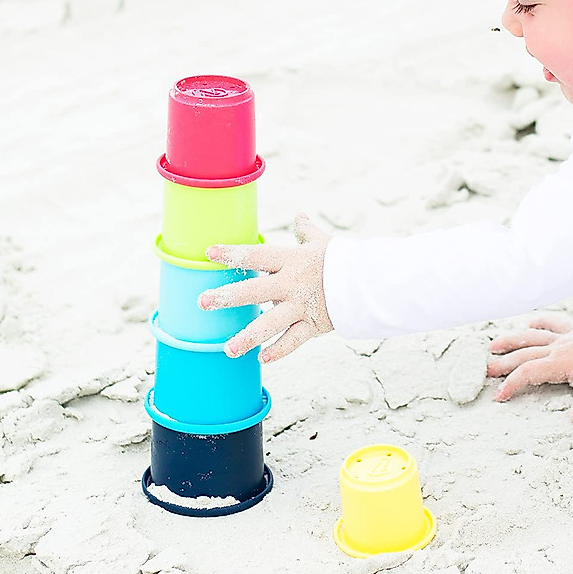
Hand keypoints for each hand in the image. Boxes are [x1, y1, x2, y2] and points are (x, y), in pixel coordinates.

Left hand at [200, 213, 332, 363]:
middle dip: (227, 297)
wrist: (370, 280)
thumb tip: (300, 215)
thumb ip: (306, 232)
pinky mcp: (313, 324)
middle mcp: (291, 284)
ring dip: (248, 336)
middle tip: (202, 302)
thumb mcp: (323, 243)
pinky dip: (280, 351)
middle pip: (255, 291)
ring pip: (271, 323)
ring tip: (228, 349)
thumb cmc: (344, 259)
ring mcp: (301, 306)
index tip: (209, 253)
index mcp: (291, 261)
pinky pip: (294, 340)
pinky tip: (263, 359)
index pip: (257, 255)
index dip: (233, 253)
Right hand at [486, 315, 572, 423]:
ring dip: (512, 340)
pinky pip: (555, 322)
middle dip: (504, 363)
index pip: (527, 373)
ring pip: (532, 336)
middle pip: (523, 354)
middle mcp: (557, 348)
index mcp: (558, 362)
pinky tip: (532, 321)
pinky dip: (542, 321)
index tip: (498, 396)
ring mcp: (564, 337)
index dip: (511, 384)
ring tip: (494, 345)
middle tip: (486, 370)